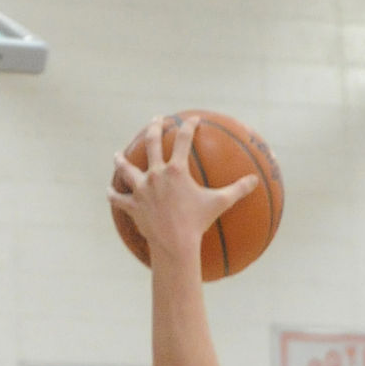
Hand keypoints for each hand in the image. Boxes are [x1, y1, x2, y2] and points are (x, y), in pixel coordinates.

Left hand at [108, 114, 257, 262]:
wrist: (175, 246)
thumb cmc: (197, 224)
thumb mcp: (219, 204)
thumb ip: (237, 190)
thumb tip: (255, 181)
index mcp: (175, 170)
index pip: (182, 139)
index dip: (188, 126)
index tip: (192, 120)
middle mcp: (156, 174)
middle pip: (151, 143)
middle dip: (153, 128)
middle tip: (155, 120)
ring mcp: (141, 190)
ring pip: (126, 169)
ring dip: (121, 160)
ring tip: (118, 154)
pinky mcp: (133, 207)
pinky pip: (118, 199)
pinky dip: (113, 194)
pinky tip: (109, 191)